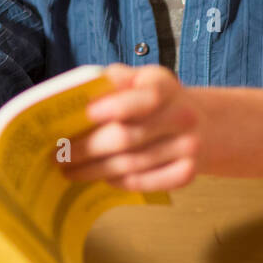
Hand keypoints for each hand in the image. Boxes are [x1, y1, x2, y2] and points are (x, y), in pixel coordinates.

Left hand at [59, 64, 201, 191]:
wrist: (203, 126)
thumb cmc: (158, 101)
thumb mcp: (141, 80)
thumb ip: (114, 81)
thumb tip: (81, 93)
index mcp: (167, 86)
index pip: (144, 97)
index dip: (115, 106)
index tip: (85, 114)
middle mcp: (182, 116)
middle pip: (127, 137)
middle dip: (87, 148)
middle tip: (58, 155)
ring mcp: (189, 147)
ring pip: (131, 164)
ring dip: (94, 170)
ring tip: (69, 170)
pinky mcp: (187, 173)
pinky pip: (144, 182)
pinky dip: (118, 182)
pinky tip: (101, 177)